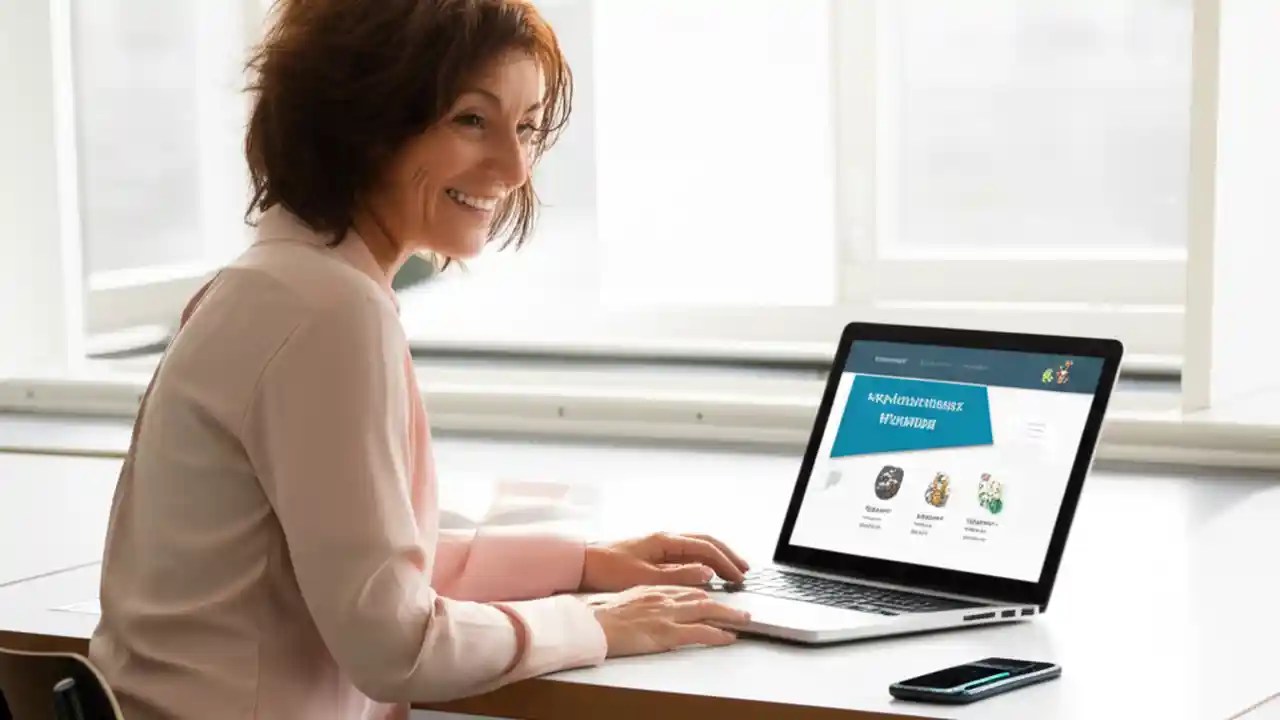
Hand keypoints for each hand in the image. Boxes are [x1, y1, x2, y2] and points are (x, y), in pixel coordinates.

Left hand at [580, 532, 749, 591]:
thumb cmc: (608, 569)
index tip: (739, 577)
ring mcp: (660, 544)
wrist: (582, 562)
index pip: (705, 547)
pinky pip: (686, 553)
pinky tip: (707, 571)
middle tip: (745, 571)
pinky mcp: (654, 553)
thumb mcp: (644, 577)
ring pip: (697, 546)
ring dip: (717, 557)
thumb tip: (707, 572)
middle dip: (727, 555)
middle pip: (705, 542)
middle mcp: (665, 538)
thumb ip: (677, 576)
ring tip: (732, 571)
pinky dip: (702, 560)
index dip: (725, 562)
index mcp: (664, 540)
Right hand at [586, 585, 750, 656]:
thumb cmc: (601, 616)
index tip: (716, 598)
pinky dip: (718, 634)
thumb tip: (652, 607)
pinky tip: (729, 636)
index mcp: (652, 589)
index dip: (705, 593)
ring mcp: (667, 613)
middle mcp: (663, 597)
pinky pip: (700, 632)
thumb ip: (644, 600)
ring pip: (707, 610)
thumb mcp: (626, 600)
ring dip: (729, 615)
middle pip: (702, 596)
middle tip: (740, 609)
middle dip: (724, 602)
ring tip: (744, 620)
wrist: (590, 624)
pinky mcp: (667, 632)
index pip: (686, 588)